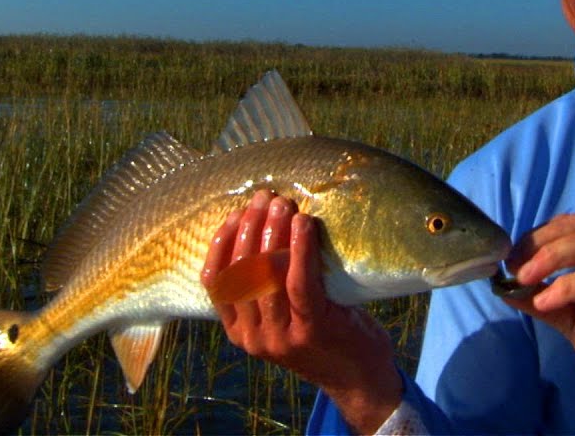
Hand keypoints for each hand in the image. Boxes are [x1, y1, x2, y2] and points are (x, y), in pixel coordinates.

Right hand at [201, 190, 402, 433]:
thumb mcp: (284, 316)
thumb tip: (261, 225)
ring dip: (273, 231)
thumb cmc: (324, 333)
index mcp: (239, 332)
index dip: (221, 243)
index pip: (214, 282)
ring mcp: (281, 337)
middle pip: (241, 271)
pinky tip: (303, 224)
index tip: (234, 213)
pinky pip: (299, 282)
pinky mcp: (311, 329)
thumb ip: (266, 287)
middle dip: (249, 227)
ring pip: (267, 274)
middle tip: (264, 197)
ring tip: (283, 203)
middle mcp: (254, 337)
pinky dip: (299, 248)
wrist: (360, 377)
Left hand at [503, 212, 574, 433]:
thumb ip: (543, 301)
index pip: (573, 223)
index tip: (510, 259)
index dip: (538, 235)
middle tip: (513, 267)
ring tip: (524, 280)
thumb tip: (502, 286)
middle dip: (539, 243)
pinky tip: (548, 303)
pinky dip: (569, 285)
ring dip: (551, 258)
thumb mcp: (573, 320)